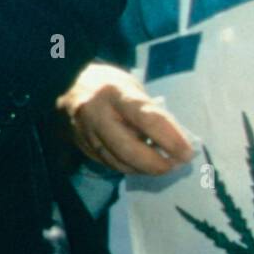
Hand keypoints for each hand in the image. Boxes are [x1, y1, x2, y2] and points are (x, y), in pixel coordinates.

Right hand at [58, 61, 193, 175]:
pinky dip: (130, 167)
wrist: (65, 84)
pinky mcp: (80, 146)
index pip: (147, 120)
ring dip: (145, 169)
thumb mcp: (132, 88)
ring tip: (162, 164)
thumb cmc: (108, 84)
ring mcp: (84, 133)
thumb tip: (177, 142)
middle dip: (157, 163)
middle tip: (176, 164)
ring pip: (119, 162)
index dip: (171, 140)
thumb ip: (150, 112)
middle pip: (129, 150)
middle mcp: (95, 114)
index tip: (188, 153)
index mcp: (114, 93)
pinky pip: (109, 164)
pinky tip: (141, 162)